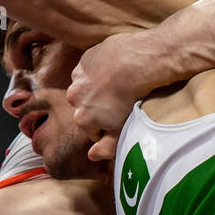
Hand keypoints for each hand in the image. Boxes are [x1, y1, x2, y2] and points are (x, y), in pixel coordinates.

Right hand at [68, 32, 146, 162]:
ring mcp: (78, 77)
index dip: (107, 129)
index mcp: (82, 118)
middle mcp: (74, 97)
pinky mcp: (86, 59)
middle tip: (121, 104)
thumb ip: (107, 147)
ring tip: (119, 87)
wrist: (140, 61)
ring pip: (87, 89)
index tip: (120, 124)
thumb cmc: (134, 98)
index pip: (92, 131)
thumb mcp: (123, 130)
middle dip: (100, 109)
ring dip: (98, 90)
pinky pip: (91, 71)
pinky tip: (116, 72)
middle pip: (86, 109)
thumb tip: (92, 156)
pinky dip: (100, 73)